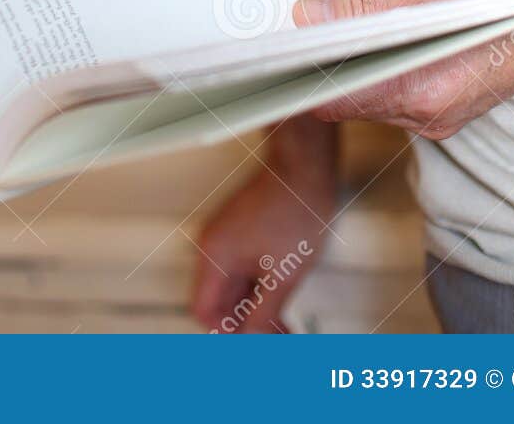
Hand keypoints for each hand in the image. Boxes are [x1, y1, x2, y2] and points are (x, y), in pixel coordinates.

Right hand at [191, 113, 336, 332]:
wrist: (308, 164)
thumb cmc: (296, 208)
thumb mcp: (284, 274)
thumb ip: (263, 315)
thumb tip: (252, 345)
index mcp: (215, 256)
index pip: (205, 312)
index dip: (227, 335)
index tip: (255, 349)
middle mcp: (215, 248)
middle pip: (221, 303)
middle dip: (248, 329)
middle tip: (279, 344)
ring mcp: (230, 239)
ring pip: (236, 291)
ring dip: (257, 313)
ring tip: (288, 332)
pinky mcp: (245, 234)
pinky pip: (246, 274)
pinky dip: (262, 293)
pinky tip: (284, 307)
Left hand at [293, 0, 513, 140]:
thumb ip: (360, 8)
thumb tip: (307, 18)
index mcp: (419, 93)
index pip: (330, 98)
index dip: (293, 64)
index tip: (270, 28)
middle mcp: (425, 112)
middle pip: (346, 77)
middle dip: (321, 23)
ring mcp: (435, 104)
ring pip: (367, 67)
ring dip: (346, 20)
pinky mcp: (442, 89)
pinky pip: (391, 66)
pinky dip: (373, 30)